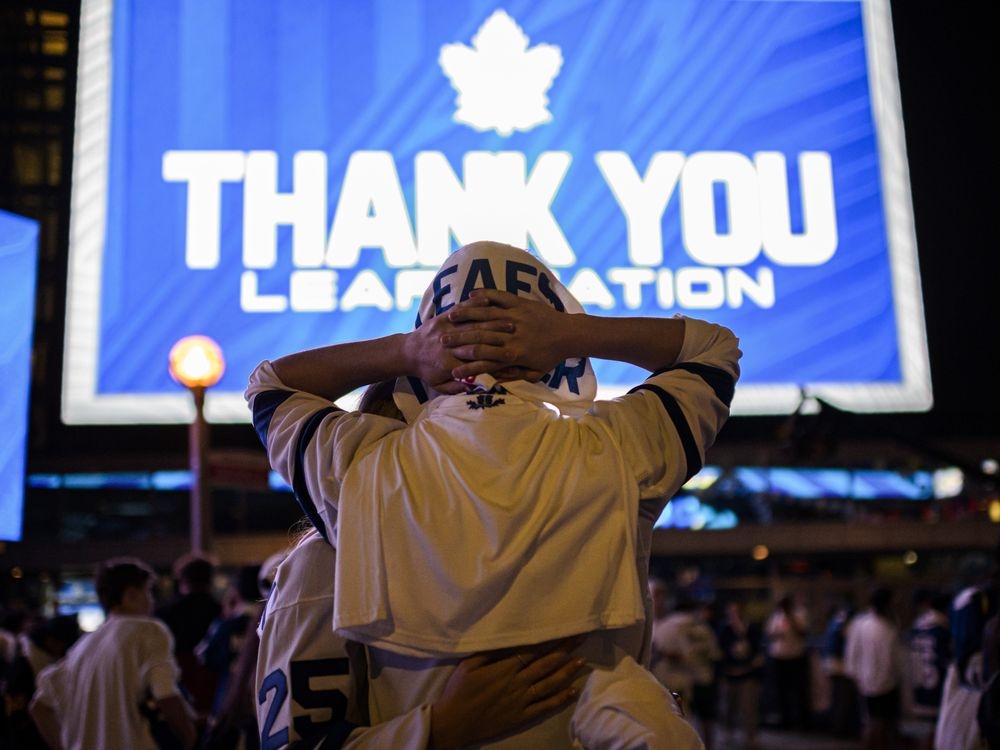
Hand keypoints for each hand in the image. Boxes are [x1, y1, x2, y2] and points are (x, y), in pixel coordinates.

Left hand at [402, 302, 515, 391]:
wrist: (407, 352)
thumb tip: (474, 388)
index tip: (513, 356)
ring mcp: (445, 329)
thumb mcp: (438, 385)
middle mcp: (449, 345)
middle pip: (477, 340)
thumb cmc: (426, 371)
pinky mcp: (442, 318)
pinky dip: (473, 304)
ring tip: (509, 320)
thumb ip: (456, 388)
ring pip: (471, 324)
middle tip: (517, 333)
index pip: (476, 360)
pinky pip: (459, 309)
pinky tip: (488, 301)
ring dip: (492, 321)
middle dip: (498, 336)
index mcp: (449, 363)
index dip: (495, 358)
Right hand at [429, 636, 586, 748]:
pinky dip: (560, 699)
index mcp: (505, 668)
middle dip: (565, 650)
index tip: (563, 629)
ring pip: (549, 684)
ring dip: (567, 672)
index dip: (550, 639)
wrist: (454, 723)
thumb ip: (488, 651)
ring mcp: (521, 700)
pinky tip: (572, 692)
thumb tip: (506, 638)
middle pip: (546, 663)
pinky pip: (545, 707)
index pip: (533, 649)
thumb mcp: (468, 665)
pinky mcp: (521, 716)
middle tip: (581, 638)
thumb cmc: (458, 691)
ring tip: (582, 661)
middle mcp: (518, 682)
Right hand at [441, 289, 572, 381]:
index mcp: (515, 354)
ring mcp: (516, 317)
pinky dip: (485, 295)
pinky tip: (471, 296)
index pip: (486, 362)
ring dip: (466, 317)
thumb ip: (514, 376)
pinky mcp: (520, 303)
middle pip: (480, 338)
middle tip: (441, 343)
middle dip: (459, 341)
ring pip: (486, 316)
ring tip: (449, 319)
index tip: (452, 370)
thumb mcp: (535, 373)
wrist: (570, 334)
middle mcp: (512, 336)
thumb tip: (494, 381)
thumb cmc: (551, 356)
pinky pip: (500, 297)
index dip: (468, 367)